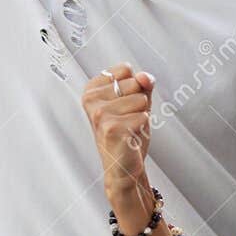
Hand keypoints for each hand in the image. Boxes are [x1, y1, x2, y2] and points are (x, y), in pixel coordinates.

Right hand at [83, 63, 155, 205]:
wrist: (124, 166)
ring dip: (140, 115)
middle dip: (138, 102)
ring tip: (128, 128)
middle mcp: (91, 100)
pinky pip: (143, 116)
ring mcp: (99, 114)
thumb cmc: (127, 134)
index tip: (124, 104)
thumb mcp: (135, 101)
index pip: (126, 69)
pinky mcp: (111, 128)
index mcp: (92, 89)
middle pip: (134, 83)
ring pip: (140, 99)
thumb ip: (142, 83)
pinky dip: (142, 128)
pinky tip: (129, 137)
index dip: (134, 87)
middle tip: (127, 119)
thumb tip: (144, 77)